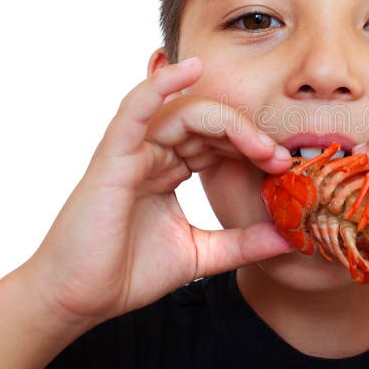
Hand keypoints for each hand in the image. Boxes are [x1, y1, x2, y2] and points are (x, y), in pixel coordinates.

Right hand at [26, 57, 293, 331]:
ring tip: (260, 144)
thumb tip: (291, 237)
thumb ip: (243, 243)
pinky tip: (191, 68)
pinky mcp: (113, 155)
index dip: (255, 148)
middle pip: (210, 124)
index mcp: (172, 169)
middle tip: (280, 158)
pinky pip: (137, 108)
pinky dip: (161, 84)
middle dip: (250, 136)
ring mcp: (134, 151)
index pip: (221, 142)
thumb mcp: (201, 254)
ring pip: (186, 113)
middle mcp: (155, 153)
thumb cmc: (127, 273)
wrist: (78, 300)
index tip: (285, 168)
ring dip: (229, 122)